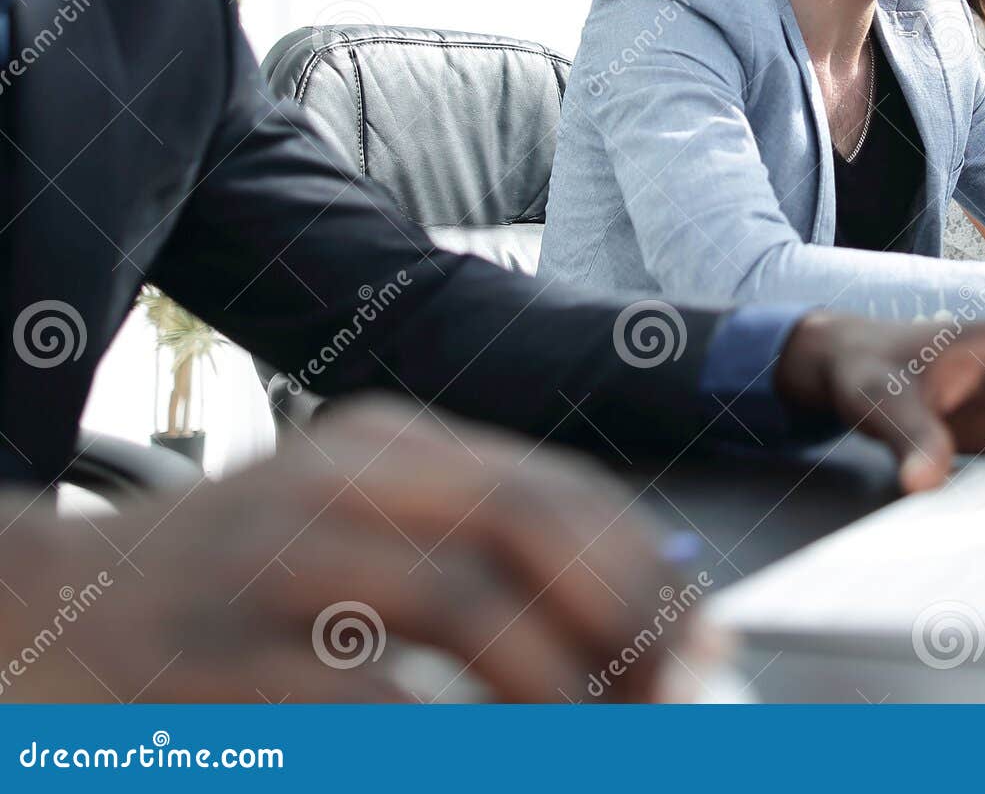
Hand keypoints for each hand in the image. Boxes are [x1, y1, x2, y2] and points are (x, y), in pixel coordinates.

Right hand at [0, 400, 694, 702]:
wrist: (32, 609)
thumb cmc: (232, 586)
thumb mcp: (358, 535)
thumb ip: (487, 560)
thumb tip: (658, 618)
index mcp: (384, 446)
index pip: (558, 489)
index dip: (648, 572)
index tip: (702, 645)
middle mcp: (331, 480)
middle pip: (524, 525)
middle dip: (623, 620)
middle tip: (670, 703)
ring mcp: (262, 560)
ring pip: (459, 605)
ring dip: (554, 691)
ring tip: (587, 741)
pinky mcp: (203, 657)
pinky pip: (364, 701)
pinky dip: (453, 741)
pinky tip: (481, 753)